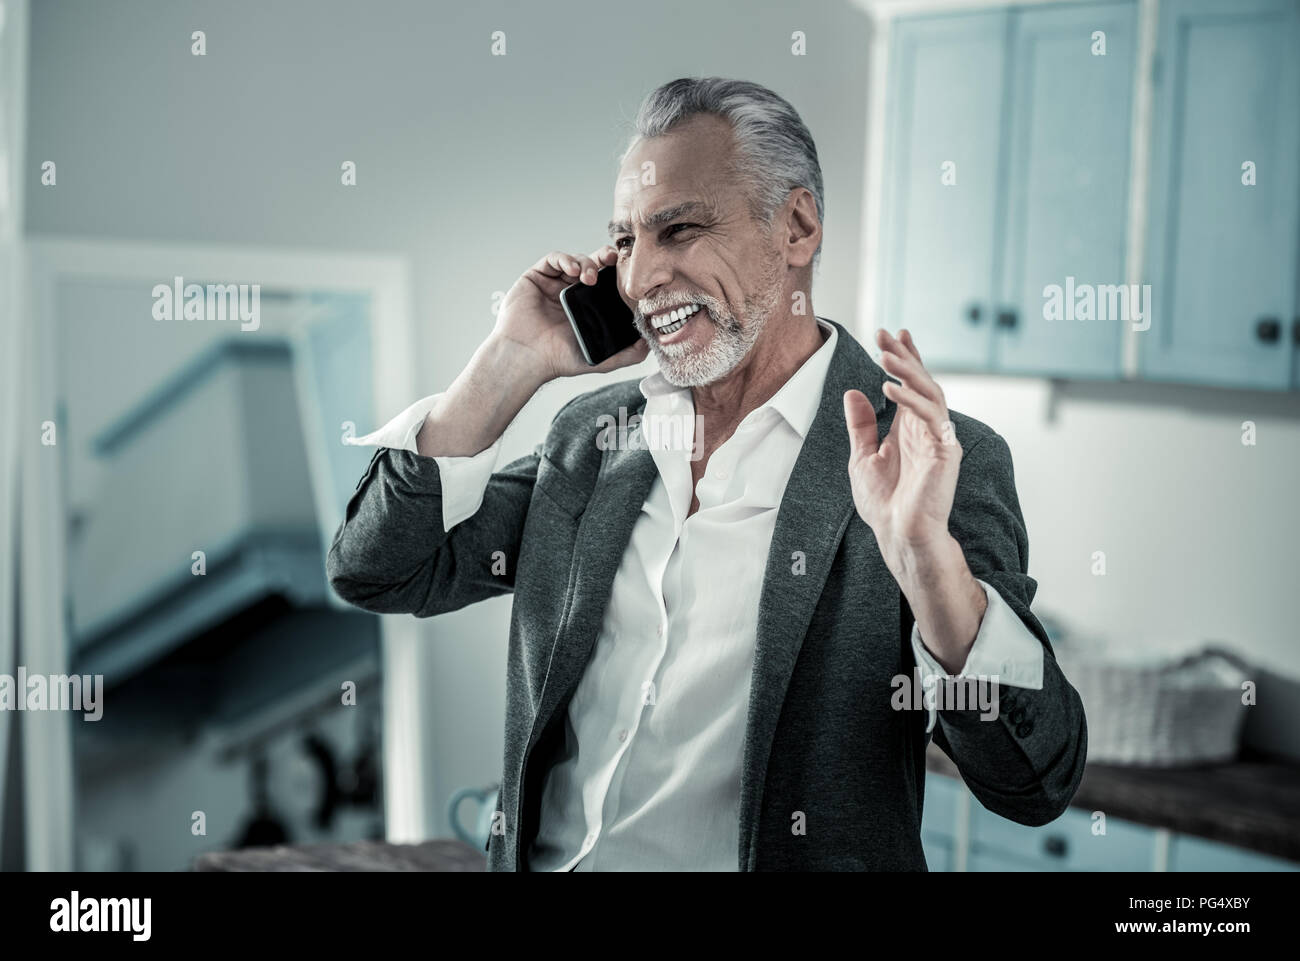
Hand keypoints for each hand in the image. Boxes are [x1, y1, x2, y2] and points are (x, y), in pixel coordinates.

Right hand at [492, 245, 648, 384]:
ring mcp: (554, 283)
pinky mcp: (537, 276)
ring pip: (577, 260)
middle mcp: (572, 292)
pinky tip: (573, 270)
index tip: (629, 275)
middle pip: (594, 266)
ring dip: (587, 263)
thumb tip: (650, 345)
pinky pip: (554, 259)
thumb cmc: (557, 360)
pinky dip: (566, 259)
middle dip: (606, 260)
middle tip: (615, 261)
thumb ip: (626, 354)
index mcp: (587, 307)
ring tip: (589, 277)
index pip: (607, 283)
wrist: (526, 358)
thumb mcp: (600, 359)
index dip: (618, 275)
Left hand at [843, 329, 962, 567]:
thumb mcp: (862, 457)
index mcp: (910, 428)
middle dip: (904, 356)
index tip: (891, 334)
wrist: (899, 534)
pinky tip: (889, 388)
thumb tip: (853, 392)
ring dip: (908, 371)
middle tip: (885, 334)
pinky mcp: (946, 451)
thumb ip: (861, 426)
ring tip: (885, 355)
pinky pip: (932, 416)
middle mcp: (928, 428)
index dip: (904, 358)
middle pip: (922, 381)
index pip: (910, 384)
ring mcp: (940, 438)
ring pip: (930, 392)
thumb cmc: (884, 503)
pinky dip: (911, 400)